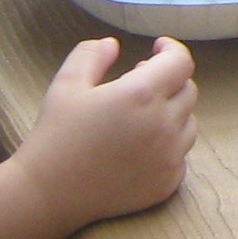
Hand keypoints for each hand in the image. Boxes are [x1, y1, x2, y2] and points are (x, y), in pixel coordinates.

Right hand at [9, 35, 198, 229]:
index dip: (172, 49)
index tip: (157, 48)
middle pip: (188, 90)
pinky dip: (168, 145)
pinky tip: (140, 147)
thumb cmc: (56, 136)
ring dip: (172, 112)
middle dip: (168, 80)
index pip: (181, 62)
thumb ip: (92, 55)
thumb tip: (113, 44)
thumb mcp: (67, 84)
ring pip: (189, 123)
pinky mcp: (168, 183)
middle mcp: (164, 125)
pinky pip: (181, 154)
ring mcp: (169, 157)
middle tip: (139, 83)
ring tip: (141, 116)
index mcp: (141, 95)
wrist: (48, 194)